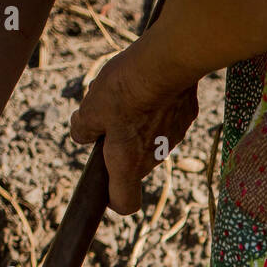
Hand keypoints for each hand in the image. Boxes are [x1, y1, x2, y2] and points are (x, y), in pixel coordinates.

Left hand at [70, 42, 198, 213]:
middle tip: (109, 119)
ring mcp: (173, 139)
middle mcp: (153, 159)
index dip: (114, 201)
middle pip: (136, 166)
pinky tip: (150, 85)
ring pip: (152, 140)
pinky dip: (158, 108)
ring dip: (140, 126)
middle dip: (122, 149)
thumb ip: (82, 129)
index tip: (106, 188)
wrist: (166, 63)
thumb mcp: (90, 108)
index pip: (126, 203)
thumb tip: (80, 134)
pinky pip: (168, 119)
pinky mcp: (186, 117)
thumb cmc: (125, 90)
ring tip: (130, 95)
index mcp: (127, 164)